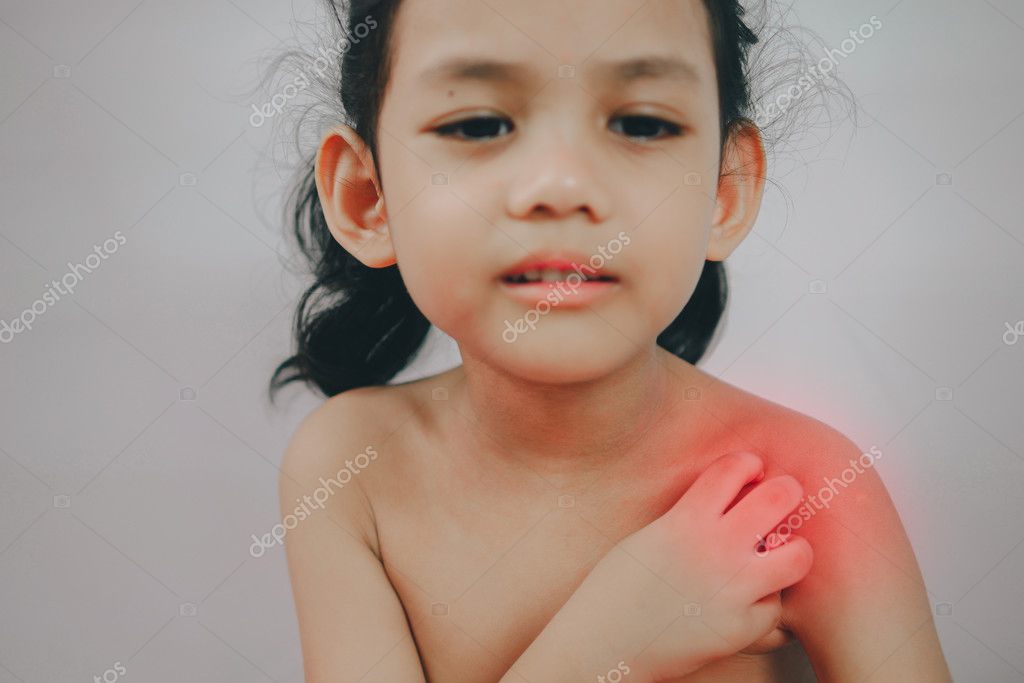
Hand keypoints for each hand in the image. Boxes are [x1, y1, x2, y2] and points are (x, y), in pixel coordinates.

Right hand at [615, 451, 812, 680]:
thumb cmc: (619, 588)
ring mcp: (731, 590)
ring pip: (799, 555)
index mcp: (685, 520)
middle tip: (781, 500)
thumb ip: (692, 517)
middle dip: (786, 492)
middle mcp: (714, 549)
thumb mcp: (651, 536)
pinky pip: (775, 608)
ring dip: (791, 551)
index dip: (748, 463)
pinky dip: (764, 604)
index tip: (751, 472)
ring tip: (777, 555)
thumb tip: (733, 501)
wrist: (603, 643)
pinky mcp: (740, 629)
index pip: (734, 467)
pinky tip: (745, 603)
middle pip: (779, 497)